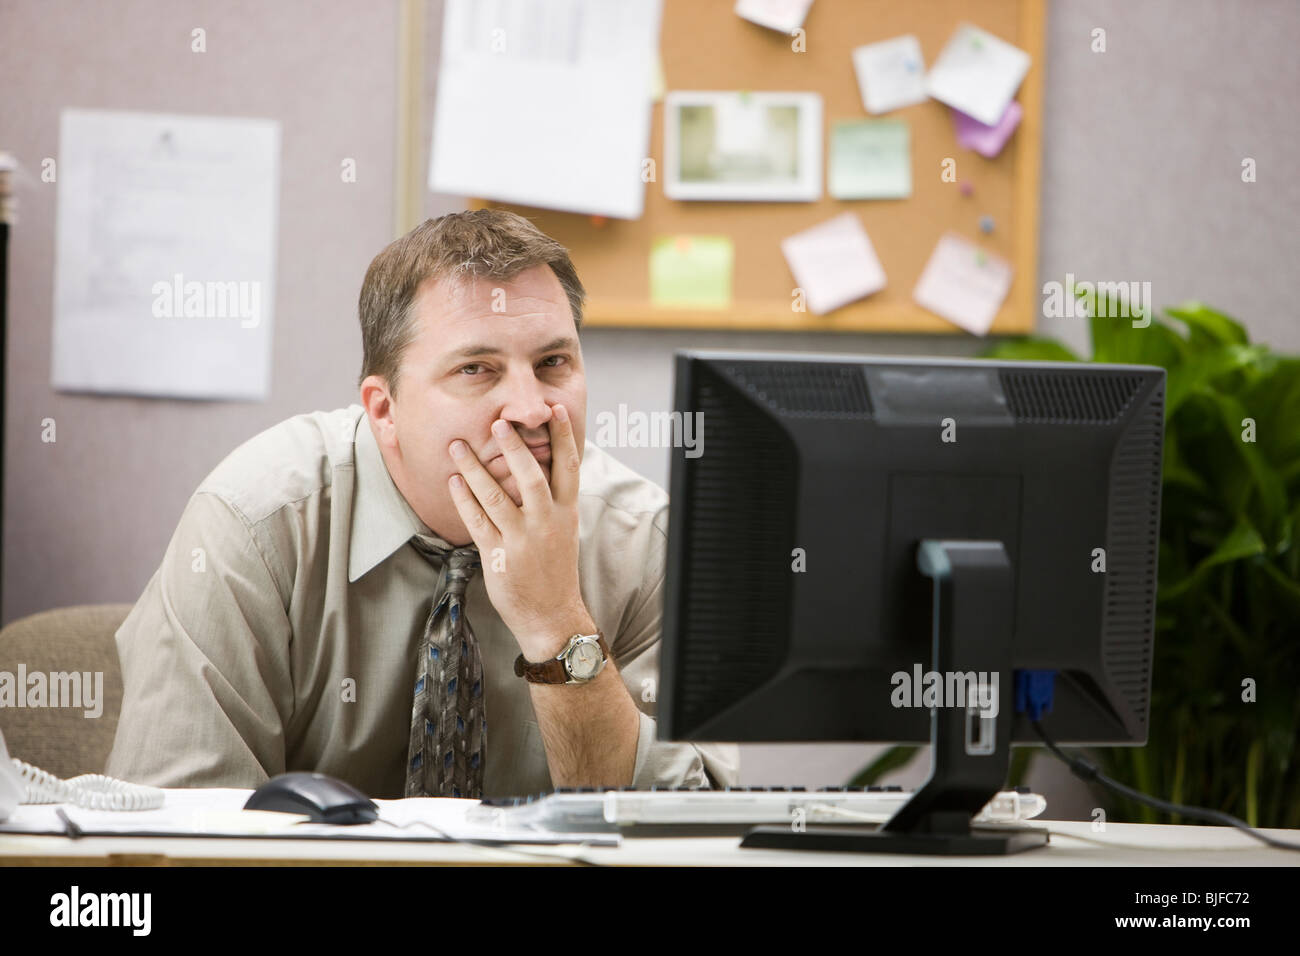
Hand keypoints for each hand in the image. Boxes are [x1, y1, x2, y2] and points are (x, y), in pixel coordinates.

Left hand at [446, 403, 592, 659]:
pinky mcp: (500, 556)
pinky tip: (453, 482)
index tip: (554, 409)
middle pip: (532, 477)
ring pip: (497, 497)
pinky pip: (478, 522)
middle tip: (499, 422)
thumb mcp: (564, 529)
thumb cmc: (554, 568)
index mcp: (566, 512)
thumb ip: (554, 498)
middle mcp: (546, 523)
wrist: (551, 615)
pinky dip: (465, 500)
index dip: (563, 437)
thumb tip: (540, 463)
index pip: (569, 467)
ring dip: (475, 469)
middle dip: (515, 448)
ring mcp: (522, 540)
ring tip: (458, 446)